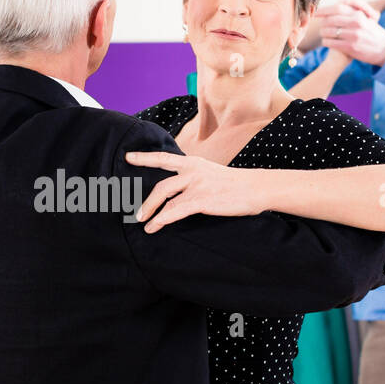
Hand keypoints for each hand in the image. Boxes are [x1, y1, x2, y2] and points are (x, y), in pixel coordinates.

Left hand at [125, 151, 263, 232]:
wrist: (255, 188)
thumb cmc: (235, 183)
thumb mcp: (211, 173)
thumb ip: (193, 177)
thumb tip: (179, 189)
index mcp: (193, 162)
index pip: (164, 158)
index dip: (144, 158)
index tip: (128, 157)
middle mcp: (192, 171)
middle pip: (161, 185)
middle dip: (146, 201)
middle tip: (136, 212)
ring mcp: (196, 185)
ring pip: (165, 199)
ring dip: (152, 213)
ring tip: (145, 223)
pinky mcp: (202, 200)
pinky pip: (175, 211)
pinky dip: (161, 219)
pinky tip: (155, 226)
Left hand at [314, 1, 384, 65]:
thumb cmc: (374, 33)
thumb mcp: (368, 19)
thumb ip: (355, 11)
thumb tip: (342, 2)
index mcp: (359, 15)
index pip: (337, 9)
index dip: (324, 10)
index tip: (316, 12)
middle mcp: (356, 23)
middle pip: (330, 20)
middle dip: (322, 23)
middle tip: (320, 25)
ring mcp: (353, 36)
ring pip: (329, 32)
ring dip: (323, 33)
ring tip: (323, 34)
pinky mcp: (350, 47)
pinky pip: (331, 43)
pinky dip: (326, 42)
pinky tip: (326, 42)